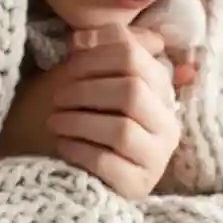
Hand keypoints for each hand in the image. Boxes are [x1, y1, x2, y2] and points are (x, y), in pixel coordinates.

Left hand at [48, 25, 184, 199]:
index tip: (68, 64)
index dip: (95, 54)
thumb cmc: (76, 120)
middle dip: (86, 90)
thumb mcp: (84, 79)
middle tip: (58, 98)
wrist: (65, 172)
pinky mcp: (139, 185)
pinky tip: (64, 145)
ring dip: (79, 121)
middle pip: (133, 90)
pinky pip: (108, 162)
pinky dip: (79, 149)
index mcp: (159, 91)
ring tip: (56, 122)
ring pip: (122, 128)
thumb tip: (82, 36)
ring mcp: (157, 157)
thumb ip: (92, 54)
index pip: (135, 55)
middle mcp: (167, 124)